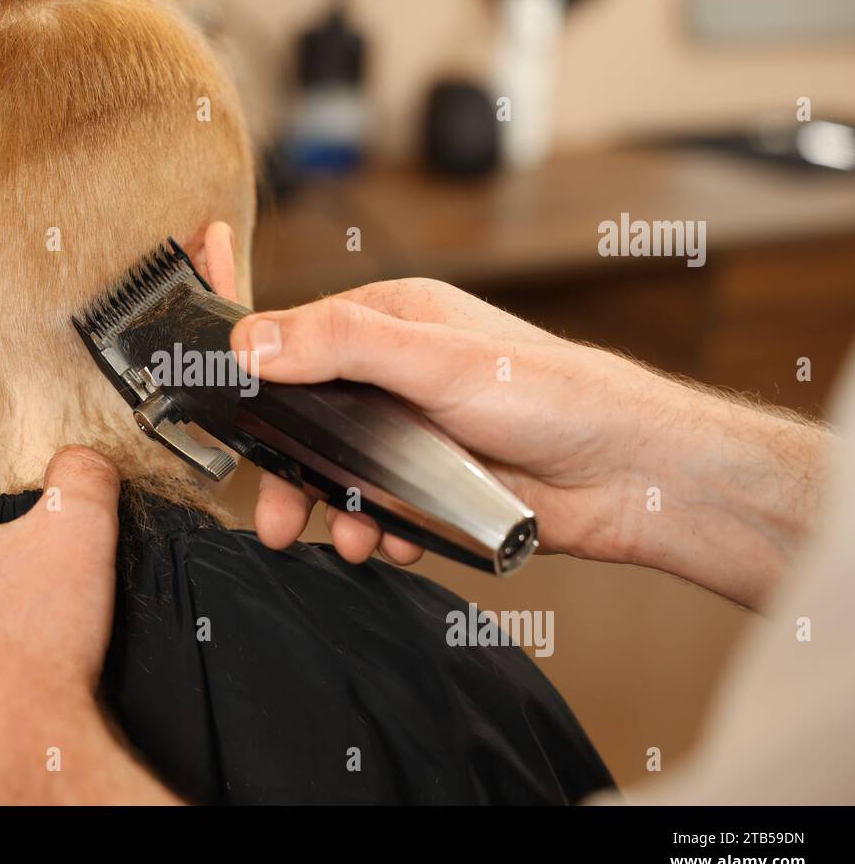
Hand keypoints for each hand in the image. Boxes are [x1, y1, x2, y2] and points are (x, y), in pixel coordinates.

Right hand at [231, 278, 828, 609]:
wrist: (630, 477)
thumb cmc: (555, 396)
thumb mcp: (437, 360)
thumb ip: (343, 344)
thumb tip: (253, 340)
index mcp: (393, 321)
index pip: (297, 342)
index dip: (260, 386)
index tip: (235, 428)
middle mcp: (398, 374)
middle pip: (310, 421)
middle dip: (292, 474)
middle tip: (278, 517)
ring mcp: (415, 431)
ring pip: (341, 473)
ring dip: (337, 511)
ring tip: (353, 539)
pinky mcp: (434, 482)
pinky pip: (380, 508)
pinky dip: (380, 530)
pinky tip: (399, 541)